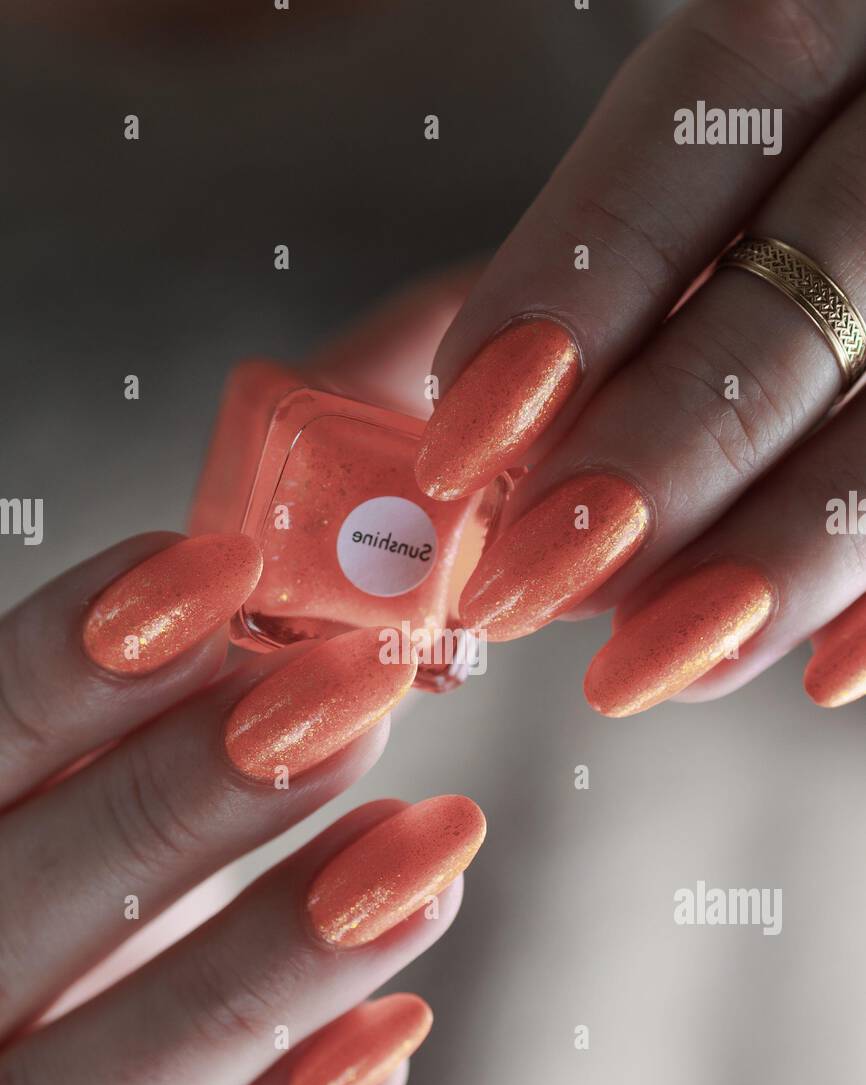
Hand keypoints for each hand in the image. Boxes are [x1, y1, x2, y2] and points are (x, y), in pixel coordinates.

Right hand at [0, 280, 485, 1084]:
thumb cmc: (10, 955)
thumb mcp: (20, 850)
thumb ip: (81, 789)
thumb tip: (259, 664)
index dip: (65, 667)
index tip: (218, 579)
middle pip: (15, 912)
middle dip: (184, 801)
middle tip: (352, 702)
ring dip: (262, 970)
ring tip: (425, 854)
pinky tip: (382, 1045)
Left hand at [417, 0, 865, 714]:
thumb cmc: (781, 160)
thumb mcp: (718, 144)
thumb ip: (621, 259)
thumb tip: (493, 450)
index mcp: (825, 22)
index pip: (698, 128)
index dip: (575, 289)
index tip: (466, 435)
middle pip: (792, 303)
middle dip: (656, 459)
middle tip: (533, 579)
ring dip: (767, 560)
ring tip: (644, 659)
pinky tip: (818, 674)